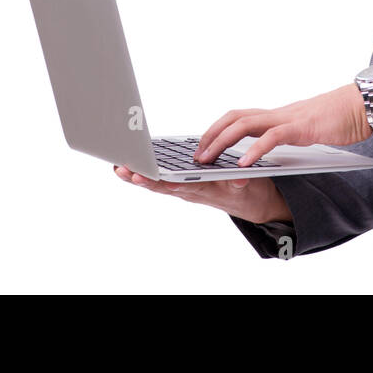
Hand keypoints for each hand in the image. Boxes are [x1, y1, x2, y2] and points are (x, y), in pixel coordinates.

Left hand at [111, 164, 292, 223]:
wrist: (252, 203)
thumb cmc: (248, 192)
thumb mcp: (249, 186)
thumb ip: (241, 182)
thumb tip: (240, 178)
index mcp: (204, 189)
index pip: (178, 185)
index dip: (161, 180)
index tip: (144, 175)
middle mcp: (191, 191)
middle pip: (163, 185)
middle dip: (142, 177)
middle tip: (123, 169)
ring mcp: (187, 189)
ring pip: (160, 184)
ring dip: (139, 176)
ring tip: (119, 168)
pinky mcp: (186, 184)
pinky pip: (164, 181)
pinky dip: (148, 174)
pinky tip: (132, 168)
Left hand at [192, 83, 371, 167]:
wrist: (365, 104)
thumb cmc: (341, 117)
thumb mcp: (308, 129)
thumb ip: (290, 135)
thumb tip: (276, 147)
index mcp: (279, 115)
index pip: (239, 116)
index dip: (217, 129)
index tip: (202, 146)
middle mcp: (278, 114)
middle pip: (234, 117)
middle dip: (211, 136)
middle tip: (196, 156)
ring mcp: (289, 119)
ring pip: (245, 124)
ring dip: (222, 142)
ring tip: (208, 160)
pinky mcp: (303, 127)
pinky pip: (272, 137)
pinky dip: (254, 150)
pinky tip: (243, 164)